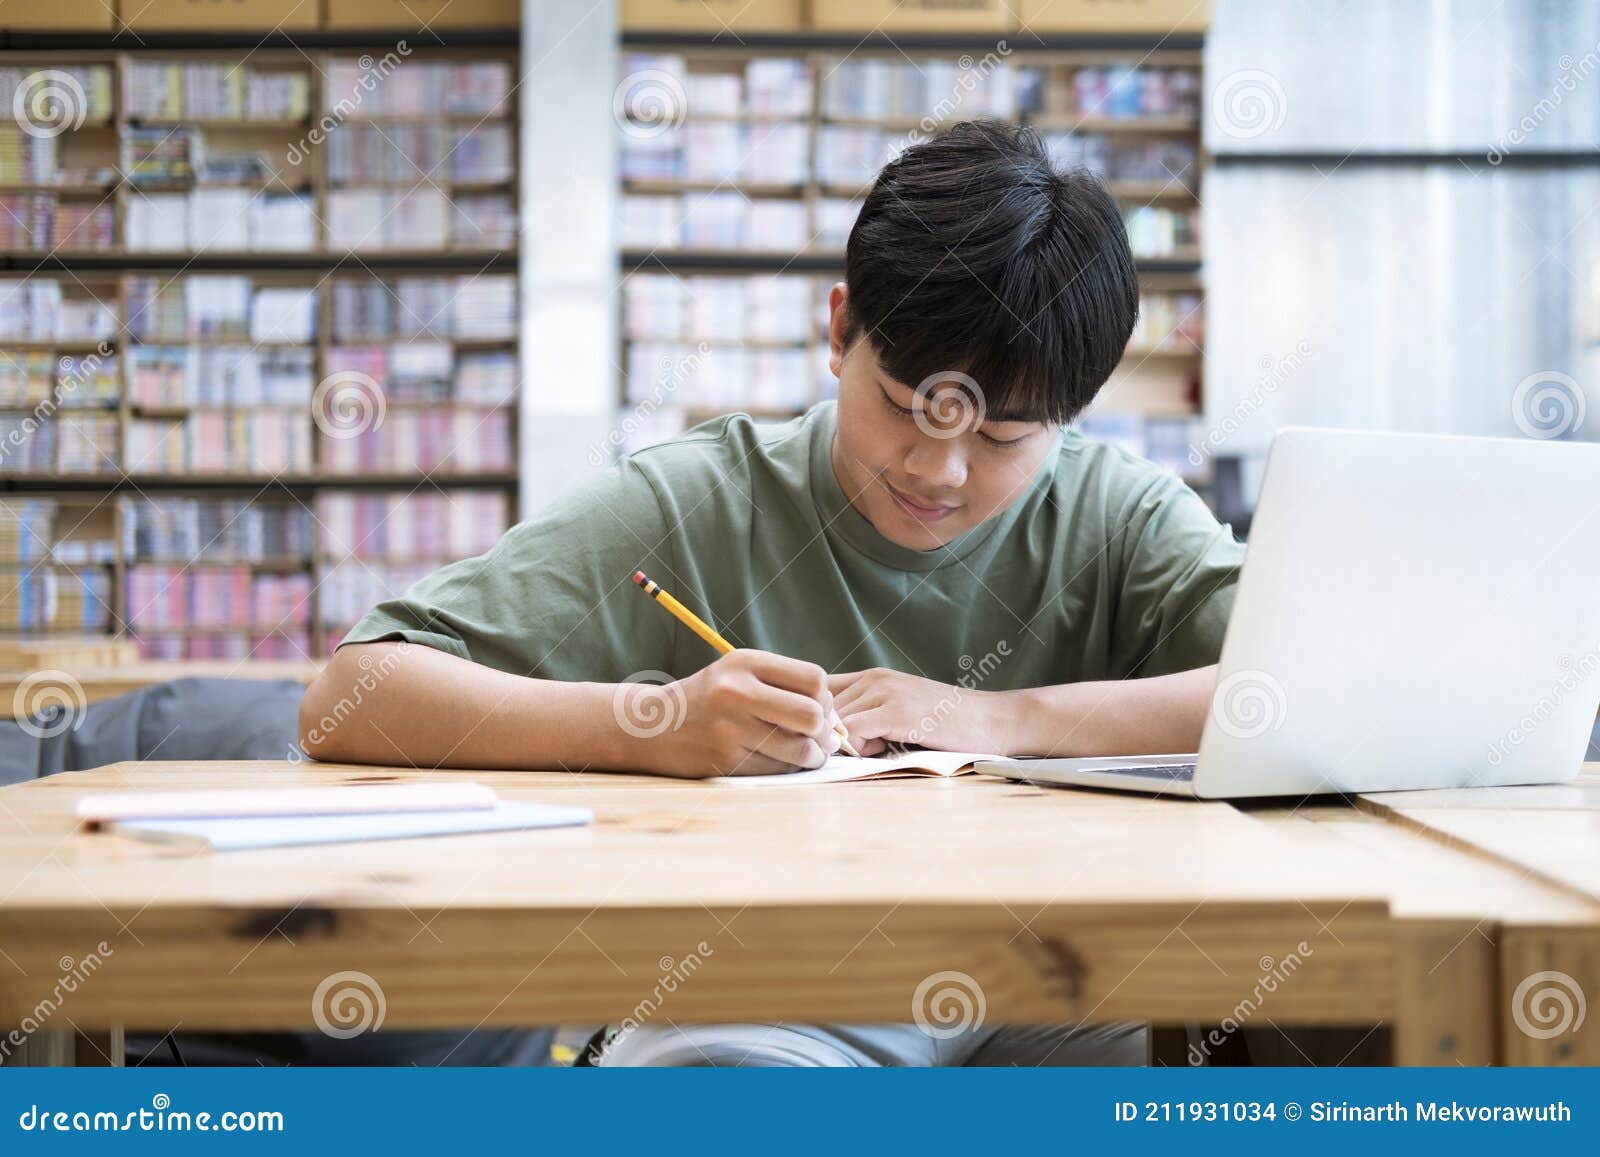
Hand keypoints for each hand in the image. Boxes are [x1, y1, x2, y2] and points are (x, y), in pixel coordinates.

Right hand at [620, 649, 840, 777]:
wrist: (649, 727)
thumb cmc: (709, 700)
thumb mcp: (740, 675)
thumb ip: (786, 688)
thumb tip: (836, 725)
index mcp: (744, 662)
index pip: (814, 679)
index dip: (826, 699)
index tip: (818, 709)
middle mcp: (736, 691)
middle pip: (812, 714)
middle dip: (823, 730)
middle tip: (817, 736)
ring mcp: (729, 728)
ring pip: (800, 748)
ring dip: (811, 755)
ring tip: (803, 752)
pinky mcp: (725, 760)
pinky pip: (778, 769)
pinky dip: (787, 769)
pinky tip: (777, 761)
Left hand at [827, 667, 999, 755]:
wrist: (991, 720)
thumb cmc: (946, 725)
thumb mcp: (899, 712)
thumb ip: (865, 717)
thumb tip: (828, 739)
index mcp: (871, 677)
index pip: (819, 693)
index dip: (817, 720)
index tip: (833, 742)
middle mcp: (873, 678)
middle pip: (822, 711)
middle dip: (831, 737)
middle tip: (865, 749)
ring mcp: (884, 692)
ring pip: (834, 722)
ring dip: (847, 744)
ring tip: (880, 748)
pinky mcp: (896, 712)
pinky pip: (852, 731)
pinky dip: (857, 748)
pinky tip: (885, 749)